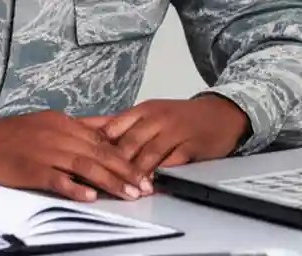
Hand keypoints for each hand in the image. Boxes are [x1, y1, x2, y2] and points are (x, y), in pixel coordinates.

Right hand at [0, 110, 150, 202]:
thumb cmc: (14, 135)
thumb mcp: (50, 123)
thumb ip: (79, 129)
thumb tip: (107, 133)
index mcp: (66, 123)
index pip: (105, 140)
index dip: (127, 156)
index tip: (145, 170)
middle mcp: (60, 136)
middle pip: (101, 153)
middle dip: (127, 171)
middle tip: (146, 186)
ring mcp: (46, 152)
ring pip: (86, 166)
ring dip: (111, 181)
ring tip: (130, 194)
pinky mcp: (31, 170)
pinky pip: (57, 178)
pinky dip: (75, 187)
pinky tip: (90, 196)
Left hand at [82, 95, 249, 181]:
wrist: (221, 114)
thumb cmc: (180, 117)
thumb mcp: (150, 114)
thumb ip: (121, 124)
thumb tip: (84, 128)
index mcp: (143, 110)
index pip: (112, 128)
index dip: (94, 147)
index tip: (79, 162)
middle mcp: (156, 118)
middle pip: (127, 144)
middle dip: (111, 166)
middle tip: (94, 183)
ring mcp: (174, 131)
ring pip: (148, 155)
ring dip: (134, 174)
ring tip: (123, 191)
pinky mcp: (190, 145)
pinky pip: (173, 163)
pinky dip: (160, 176)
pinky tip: (151, 188)